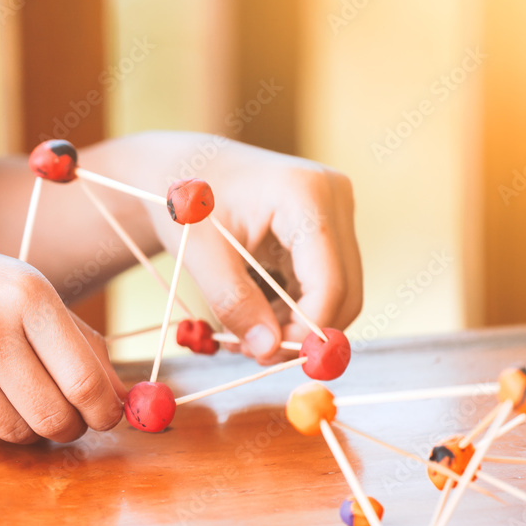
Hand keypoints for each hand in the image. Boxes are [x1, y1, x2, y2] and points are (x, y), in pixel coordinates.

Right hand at [0, 225, 125, 441]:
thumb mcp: (29, 293)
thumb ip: (82, 344)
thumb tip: (126, 399)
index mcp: (29, 295)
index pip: (85, 380)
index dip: (105, 411)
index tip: (106, 417)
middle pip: (56, 417)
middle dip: (70, 428)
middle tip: (65, 420)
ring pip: (19, 433)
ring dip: (28, 428)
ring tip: (13, 395)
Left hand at [88, 132, 361, 365]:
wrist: (180, 167)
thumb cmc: (185, 200)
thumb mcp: (200, 253)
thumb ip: (233, 301)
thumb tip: (268, 351)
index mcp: (306, 194)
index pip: (329, 281)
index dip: (305, 330)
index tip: (267, 357)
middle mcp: (335, 198)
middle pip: (345, 291)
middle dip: (303, 331)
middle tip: (254, 353)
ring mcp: (336, 212)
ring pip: (337, 293)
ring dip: (296, 323)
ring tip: (243, 331)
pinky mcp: (327, 228)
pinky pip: (324, 284)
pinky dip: (293, 308)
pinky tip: (254, 310)